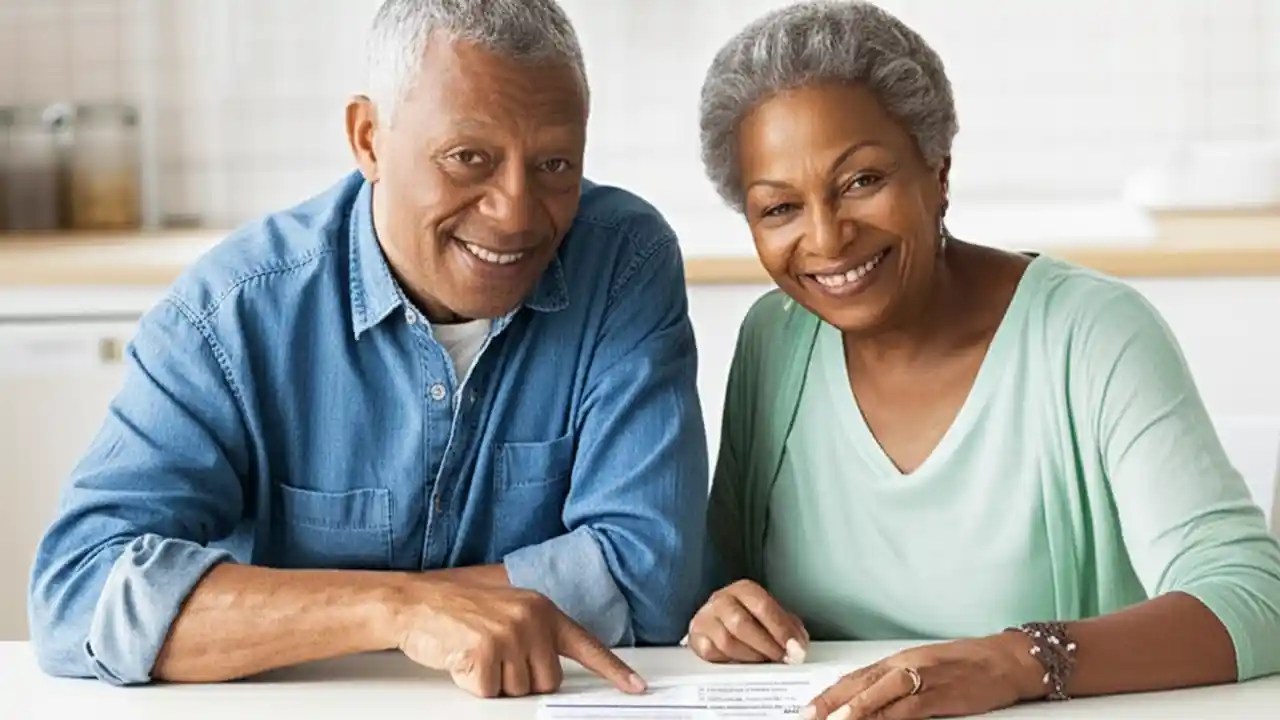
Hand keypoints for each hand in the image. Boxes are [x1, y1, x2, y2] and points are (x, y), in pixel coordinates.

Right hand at [385, 577, 646, 698]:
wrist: (415, 603)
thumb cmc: (458, 612)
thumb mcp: (508, 612)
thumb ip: (535, 635)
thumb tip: (551, 673)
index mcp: (542, 609)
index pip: (586, 645)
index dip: (614, 670)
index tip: (636, 687)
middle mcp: (531, 619)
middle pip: (547, 682)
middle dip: (520, 681)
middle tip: (493, 657)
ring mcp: (509, 634)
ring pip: (518, 691)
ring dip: (494, 683)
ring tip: (474, 654)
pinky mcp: (484, 651)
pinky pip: (488, 692)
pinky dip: (472, 685)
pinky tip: (461, 659)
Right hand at [686, 579, 809, 663]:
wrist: (719, 623)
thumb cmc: (751, 620)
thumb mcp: (773, 618)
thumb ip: (789, 629)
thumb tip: (798, 647)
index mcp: (744, 590)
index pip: (763, 606)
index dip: (781, 629)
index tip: (795, 648)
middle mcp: (721, 599)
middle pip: (741, 624)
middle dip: (766, 645)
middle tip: (781, 658)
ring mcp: (705, 618)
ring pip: (726, 641)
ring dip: (750, 656)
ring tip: (763, 661)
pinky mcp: (695, 637)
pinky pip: (711, 653)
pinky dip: (728, 661)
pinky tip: (740, 662)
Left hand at [801, 633, 1044, 718]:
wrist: (1007, 660)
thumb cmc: (970, 665)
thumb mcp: (927, 670)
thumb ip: (899, 684)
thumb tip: (870, 700)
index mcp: (900, 659)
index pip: (856, 677)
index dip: (831, 693)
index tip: (811, 706)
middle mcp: (905, 665)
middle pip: (860, 685)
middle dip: (831, 703)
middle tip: (808, 716)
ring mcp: (922, 679)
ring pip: (878, 696)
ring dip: (853, 710)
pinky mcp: (940, 694)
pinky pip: (907, 708)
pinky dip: (886, 717)